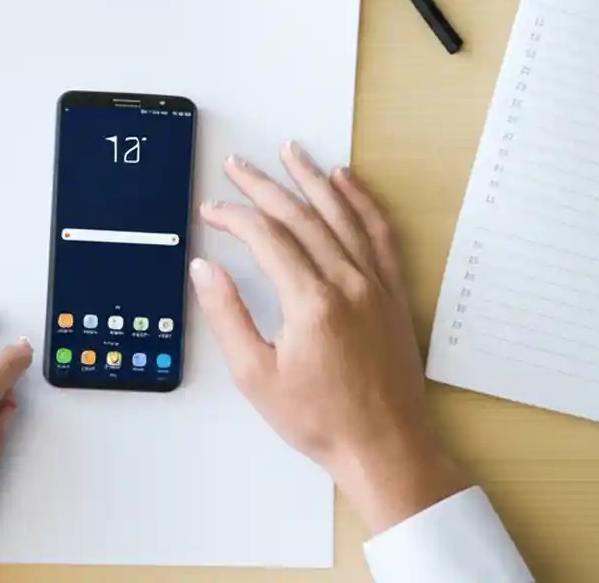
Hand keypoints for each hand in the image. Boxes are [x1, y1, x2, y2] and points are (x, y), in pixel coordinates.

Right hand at [191, 143, 467, 534]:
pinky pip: (378, 232)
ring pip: (341, 214)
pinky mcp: (393, 292)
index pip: (266, 237)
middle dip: (264, 186)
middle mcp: (347, 282)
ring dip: (312, 179)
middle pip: (300, 216)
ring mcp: (375, 284)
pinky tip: (346, 182)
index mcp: (311, 302)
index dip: (234, 216)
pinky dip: (361, 201)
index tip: (212, 211)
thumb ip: (227, 316)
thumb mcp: (256, 376)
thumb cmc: (322, 419)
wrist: (385, 446)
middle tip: (237, 166)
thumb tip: (205, 271)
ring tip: (290, 152)